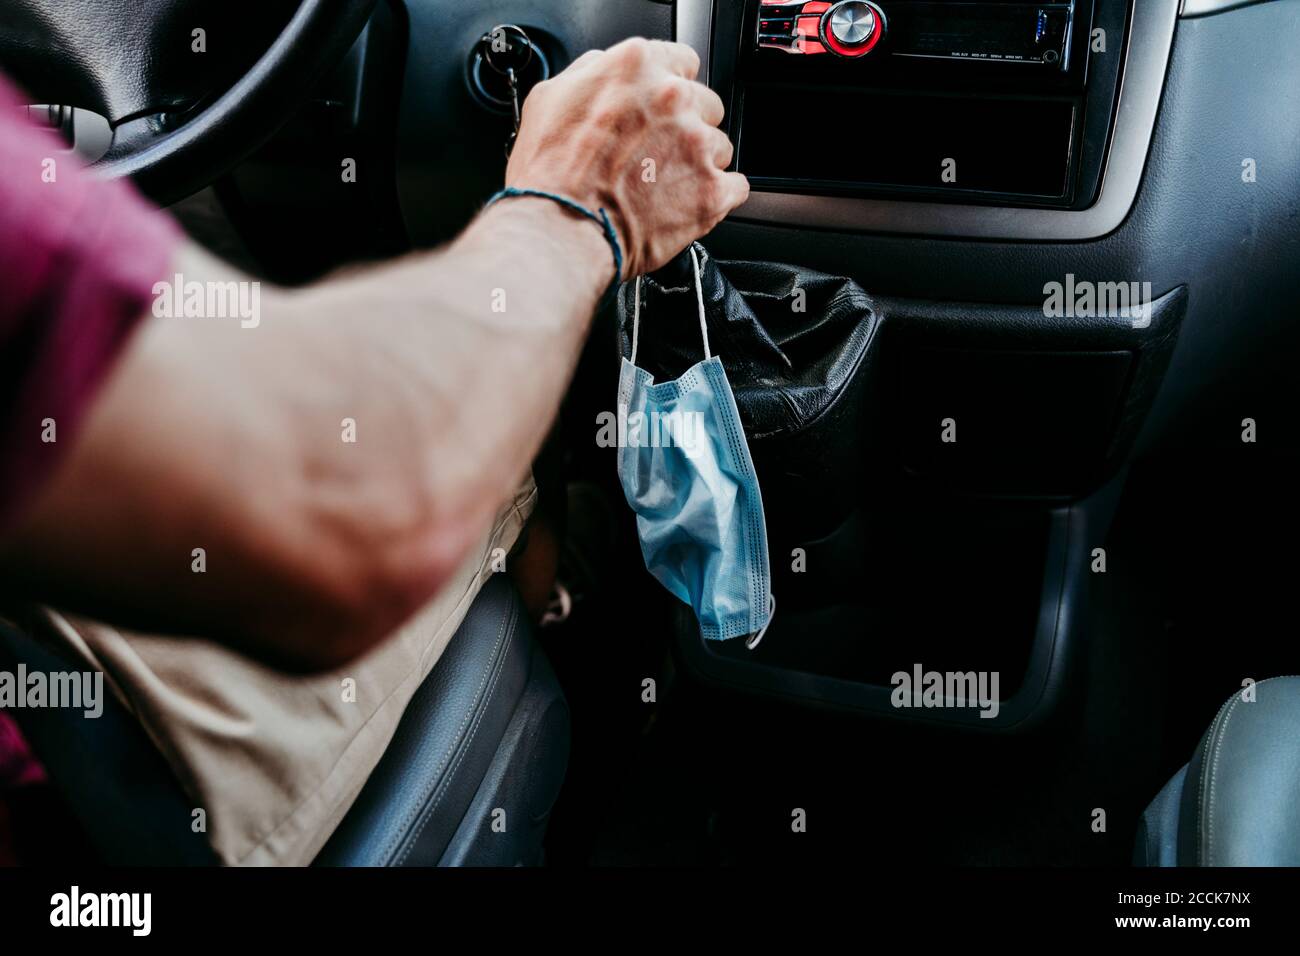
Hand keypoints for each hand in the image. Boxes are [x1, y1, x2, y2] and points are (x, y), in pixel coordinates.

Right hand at [504, 37, 749, 276]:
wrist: (562, 230)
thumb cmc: (551, 174)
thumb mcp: (550, 98)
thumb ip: (590, 75)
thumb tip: (607, 72)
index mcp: (636, 68)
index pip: (681, 62)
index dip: (670, 88)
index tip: (664, 109)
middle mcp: (672, 98)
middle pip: (705, 105)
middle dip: (685, 128)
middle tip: (657, 155)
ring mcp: (696, 144)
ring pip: (719, 147)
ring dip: (698, 164)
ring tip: (664, 187)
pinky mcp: (712, 189)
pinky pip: (735, 187)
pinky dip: (717, 197)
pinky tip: (688, 205)